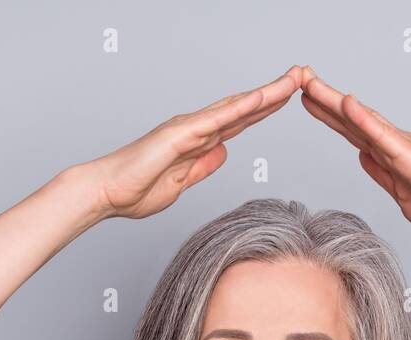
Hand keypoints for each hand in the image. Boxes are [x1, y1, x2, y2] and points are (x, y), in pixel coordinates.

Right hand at [79, 66, 303, 220]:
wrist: (107, 193)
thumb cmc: (136, 189)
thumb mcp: (182, 182)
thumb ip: (202, 166)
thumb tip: (223, 153)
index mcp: (198, 140)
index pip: (241, 121)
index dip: (268, 108)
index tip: (291, 95)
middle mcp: (196, 127)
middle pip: (244, 107)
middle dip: (276, 92)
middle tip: (304, 74)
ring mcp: (189, 128)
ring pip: (236, 107)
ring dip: (266, 93)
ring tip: (294, 78)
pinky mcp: (179, 135)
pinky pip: (216, 119)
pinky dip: (240, 108)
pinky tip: (261, 98)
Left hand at [297, 67, 410, 241]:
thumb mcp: (399, 192)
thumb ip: (381, 172)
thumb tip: (362, 155)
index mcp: (391, 153)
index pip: (353, 130)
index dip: (329, 114)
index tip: (306, 99)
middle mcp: (396, 143)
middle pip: (353, 119)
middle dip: (325, 99)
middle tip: (301, 77)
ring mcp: (403, 147)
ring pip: (363, 120)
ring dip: (336, 101)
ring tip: (312, 84)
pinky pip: (383, 135)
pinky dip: (364, 118)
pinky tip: (347, 104)